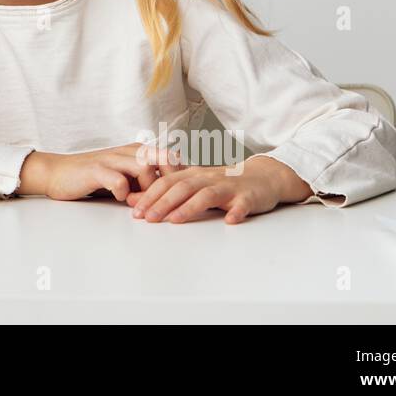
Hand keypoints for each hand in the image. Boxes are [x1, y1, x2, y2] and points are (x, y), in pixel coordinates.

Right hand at [19, 143, 185, 201]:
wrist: (58, 172)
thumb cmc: (94, 177)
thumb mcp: (125, 175)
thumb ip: (145, 181)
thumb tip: (172, 193)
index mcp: (138, 151)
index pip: (172, 158)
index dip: (179, 178)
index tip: (175, 196)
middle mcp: (128, 151)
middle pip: (164, 157)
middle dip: (170, 181)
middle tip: (163, 202)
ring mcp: (112, 159)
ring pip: (145, 168)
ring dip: (147, 191)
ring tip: (139, 205)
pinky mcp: (97, 170)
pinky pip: (119, 180)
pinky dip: (124, 192)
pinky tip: (120, 198)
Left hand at [125, 156, 303, 224]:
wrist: (263, 176)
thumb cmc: (223, 184)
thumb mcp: (193, 185)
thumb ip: (164, 193)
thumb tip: (132, 201)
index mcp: (193, 175)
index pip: (167, 183)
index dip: (150, 196)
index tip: (135, 212)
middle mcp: (208, 178)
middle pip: (183, 187)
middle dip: (163, 202)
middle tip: (148, 218)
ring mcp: (229, 187)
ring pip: (207, 194)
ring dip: (190, 207)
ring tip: (175, 221)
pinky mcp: (249, 196)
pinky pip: (243, 204)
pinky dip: (237, 211)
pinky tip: (230, 220)